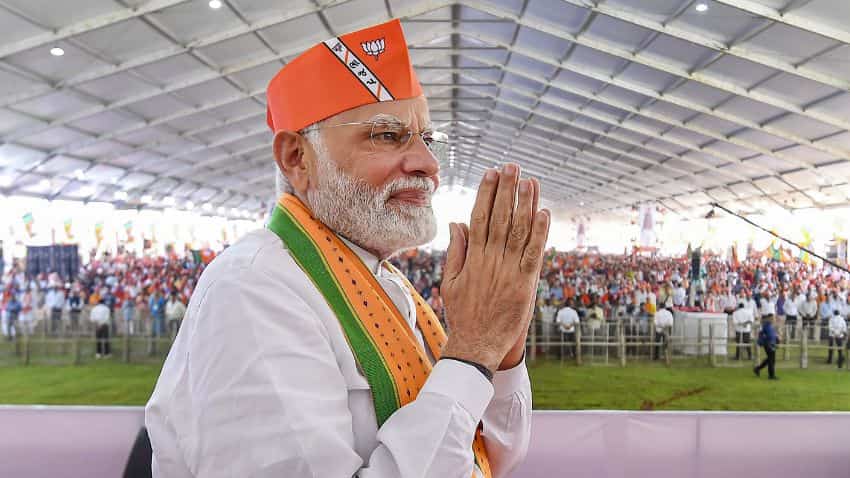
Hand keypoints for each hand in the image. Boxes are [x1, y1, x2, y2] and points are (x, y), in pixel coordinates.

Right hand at [440, 164, 549, 373]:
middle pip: (499, 218)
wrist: (476, 345)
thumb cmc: (463, 315)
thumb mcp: (451, 282)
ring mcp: (508, 271)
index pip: (479, 217)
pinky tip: (544, 213)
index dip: (486, 194)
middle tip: (512, 166)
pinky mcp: (525, 284)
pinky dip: (540, 233)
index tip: (490, 173)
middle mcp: (490, 260)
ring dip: (525, 203)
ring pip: (518, 231)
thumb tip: (457, 223)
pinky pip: (533, 254)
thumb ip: (457, 251)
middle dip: (506, 190)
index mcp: (472, 258)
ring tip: (529, 180)